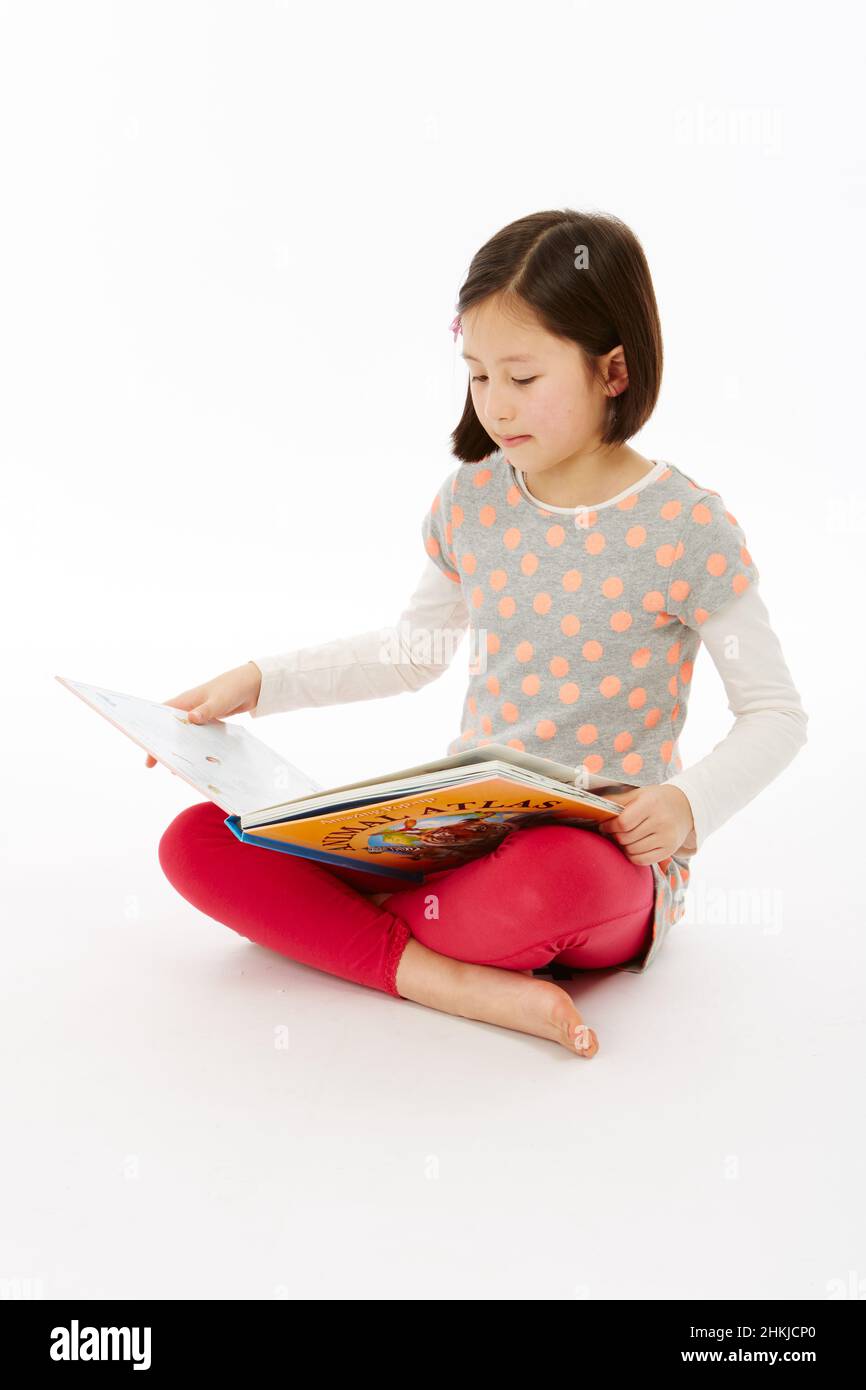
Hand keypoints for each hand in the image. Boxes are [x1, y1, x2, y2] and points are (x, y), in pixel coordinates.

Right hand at [144, 662, 262, 767]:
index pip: (162, 715)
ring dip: (179, 748)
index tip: (144, 744)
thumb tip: (190, 718)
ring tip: (173, 768)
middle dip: (162, 744)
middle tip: (152, 763)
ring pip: (184, 734)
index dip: (150, 728)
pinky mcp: (209, 721)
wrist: (253, 686)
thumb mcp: (220, 700)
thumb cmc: (233, 687)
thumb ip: (206, 710)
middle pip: (170, 728)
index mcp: (186, 700)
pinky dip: (195, 746)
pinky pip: (198, 736)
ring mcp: (199, 715)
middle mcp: (189, 708)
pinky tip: (195, 761)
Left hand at [595, 784, 694, 865]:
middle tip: (613, 832)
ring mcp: (667, 838)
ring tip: (624, 838)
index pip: (623, 823)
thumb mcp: (638, 793)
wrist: (686, 807)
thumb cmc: (656, 800)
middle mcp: (661, 821)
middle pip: (626, 838)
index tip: (605, 826)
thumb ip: (616, 800)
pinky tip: (632, 847)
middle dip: (615, 836)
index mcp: (651, 804)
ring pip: (632, 850)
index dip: (609, 826)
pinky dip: (632, 856)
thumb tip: (594, 807)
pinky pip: (642, 860)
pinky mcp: (669, 850)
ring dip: (623, 846)